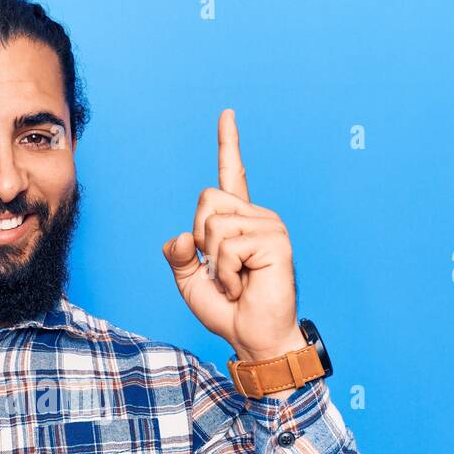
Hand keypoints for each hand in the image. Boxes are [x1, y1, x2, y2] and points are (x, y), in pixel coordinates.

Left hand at [162, 108, 303, 361]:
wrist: (252, 338)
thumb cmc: (226, 310)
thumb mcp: (189, 281)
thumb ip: (178, 255)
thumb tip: (181, 236)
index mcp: (236, 221)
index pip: (231, 175)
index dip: (228, 145)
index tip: (227, 114)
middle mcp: (256, 216)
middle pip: (205, 201)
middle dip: (200, 241)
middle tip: (222, 272)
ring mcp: (268, 226)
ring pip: (214, 225)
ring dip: (215, 264)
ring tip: (235, 282)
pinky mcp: (276, 241)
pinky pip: (228, 246)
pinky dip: (227, 274)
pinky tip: (244, 286)